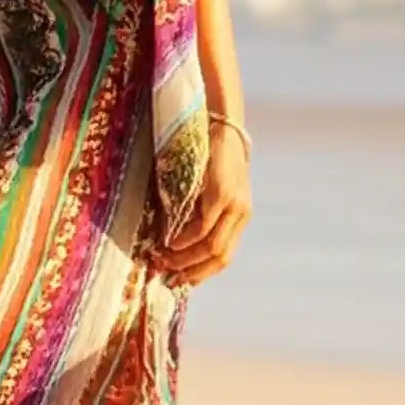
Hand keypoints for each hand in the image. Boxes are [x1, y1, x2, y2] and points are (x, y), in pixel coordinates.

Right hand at [156, 121, 251, 286]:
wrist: (222, 124)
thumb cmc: (210, 156)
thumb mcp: (208, 188)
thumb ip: (200, 211)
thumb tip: (174, 238)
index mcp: (239, 216)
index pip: (223, 256)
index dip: (201, 273)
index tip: (179, 280)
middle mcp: (241, 214)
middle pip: (219, 257)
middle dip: (191, 271)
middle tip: (166, 274)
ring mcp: (234, 205)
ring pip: (211, 246)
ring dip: (184, 258)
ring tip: (163, 259)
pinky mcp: (222, 194)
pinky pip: (204, 225)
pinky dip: (185, 239)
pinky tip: (170, 241)